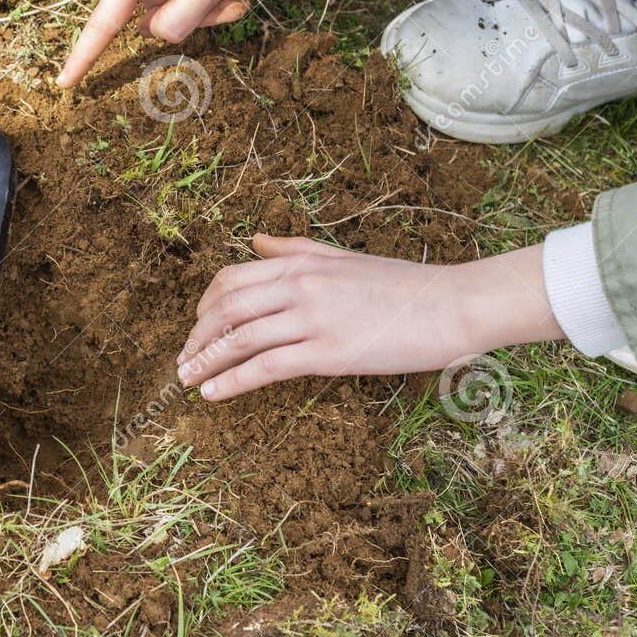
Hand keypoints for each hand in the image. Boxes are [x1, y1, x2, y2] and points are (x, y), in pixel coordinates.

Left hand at [178, 236, 563, 400]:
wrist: (454, 305)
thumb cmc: (404, 285)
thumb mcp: (344, 259)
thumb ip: (296, 251)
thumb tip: (256, 241)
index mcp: (302, 265)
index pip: (232, 279)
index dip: (204, 305)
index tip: (196, 327)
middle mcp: (301, 287)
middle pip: (227, 308)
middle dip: (197, 336)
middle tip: (183, 360)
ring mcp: (314, 319)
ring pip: (241, 338)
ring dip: (206, 361)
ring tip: (187, 380)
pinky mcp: (330, 353)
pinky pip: (267, 367)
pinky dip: (233, 381)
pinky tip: (214, 394)